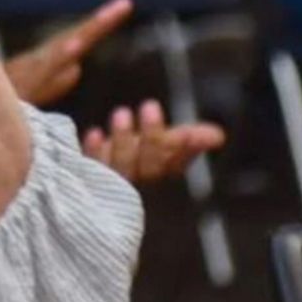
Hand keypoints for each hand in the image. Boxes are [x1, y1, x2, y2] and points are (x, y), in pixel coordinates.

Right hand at [4, 0, 131, 106]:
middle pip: (71, 41)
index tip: (125, 5)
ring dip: (75, 42)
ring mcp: (25, 75)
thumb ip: (55, 82)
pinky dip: (54, 64)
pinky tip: (73, 57)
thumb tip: (78, 67)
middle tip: (126, 4)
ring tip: (101, 25)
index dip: (98, 25)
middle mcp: (35, 64)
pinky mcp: (18, 89)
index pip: (76, 41)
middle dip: (98, 24)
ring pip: (54, 56)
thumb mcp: (32, 95)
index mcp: (44, 65)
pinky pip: (38, 76)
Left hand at [81, 100, 226, 184]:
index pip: (175, 165)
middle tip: (150, 106)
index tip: (190, 131)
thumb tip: (219, 136)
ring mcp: (108, 187)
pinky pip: (88, 169)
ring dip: (123, 142)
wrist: (84, 195)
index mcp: (156, 175)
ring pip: (120, 169)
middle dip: (153, 140)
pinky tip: (96, 133)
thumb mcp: (158, 148)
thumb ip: (185, 140)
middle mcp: (135, 185)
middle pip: (149, 169)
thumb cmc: (129, 163)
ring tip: (122, 113)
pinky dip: (95, 152)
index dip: (184, 149)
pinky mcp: (82, 184)